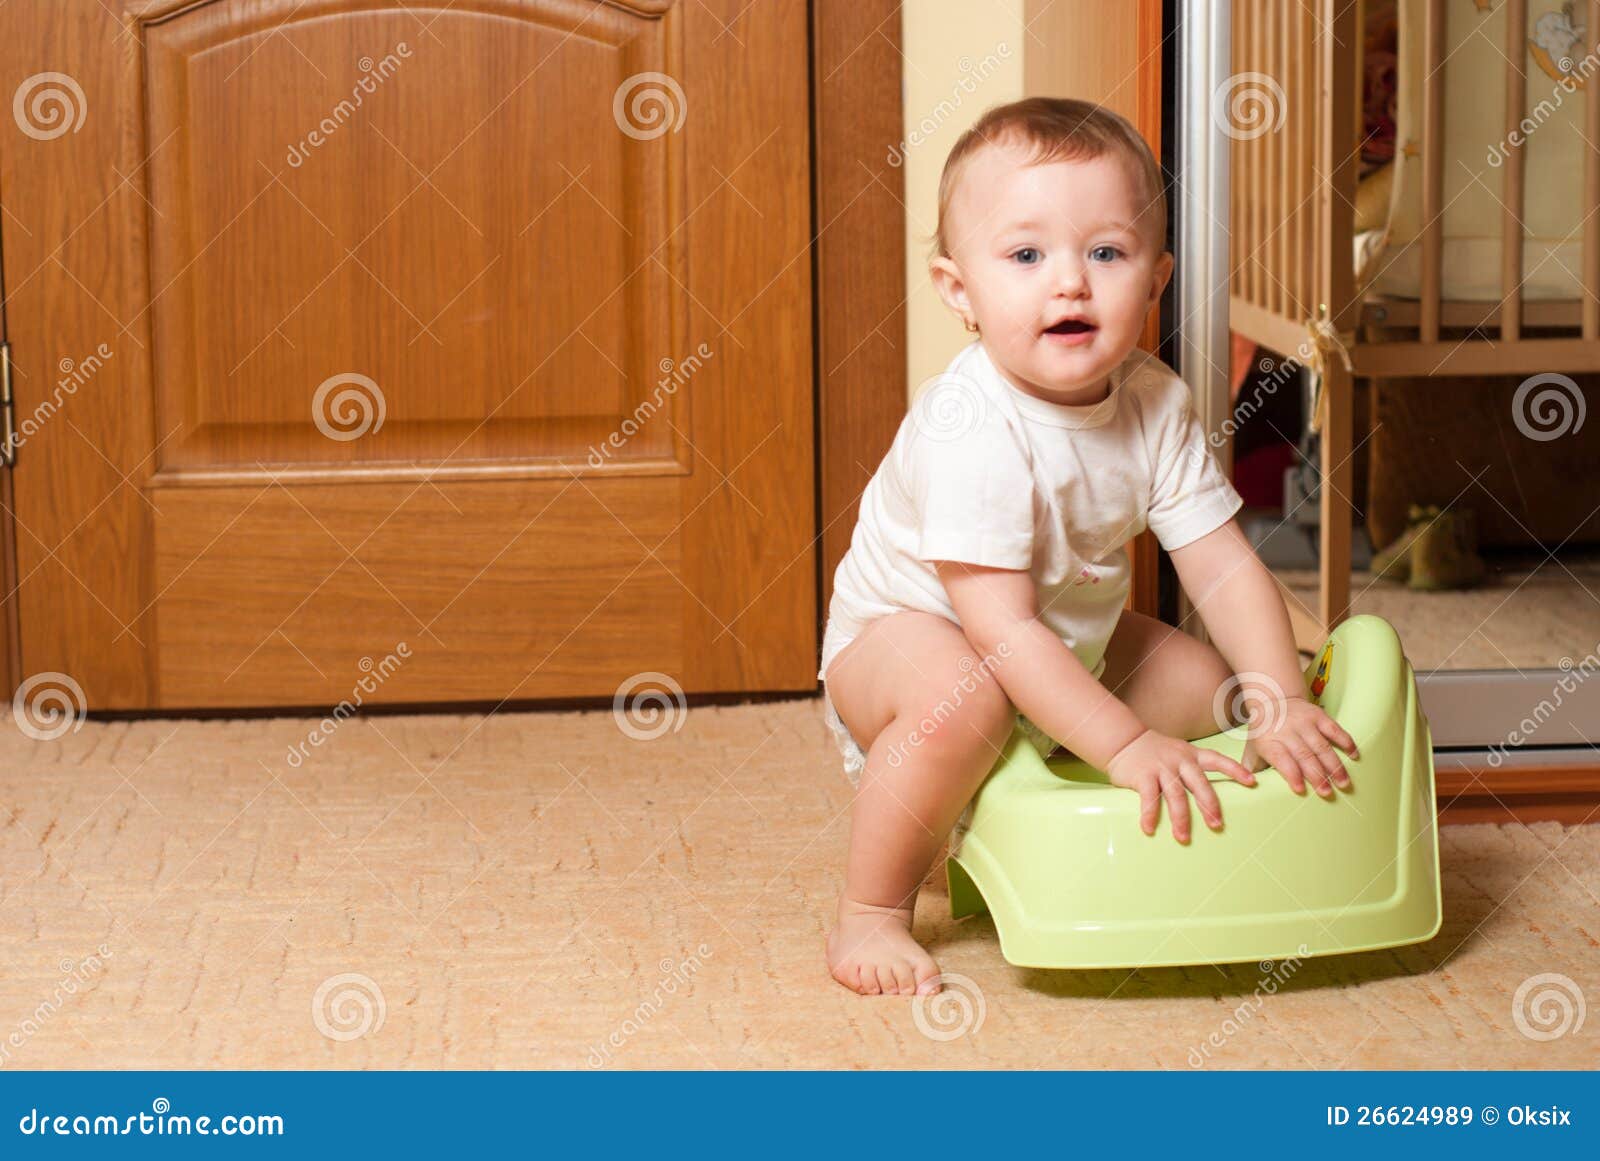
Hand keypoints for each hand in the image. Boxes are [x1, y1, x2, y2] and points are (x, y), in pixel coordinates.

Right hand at [1105, 728, 1256, 842]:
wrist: (1124, 740)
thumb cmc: (1154, 752)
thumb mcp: (1178, 753)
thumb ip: (1191, 771)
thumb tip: (1209, 801)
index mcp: (1192, 755)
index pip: (1218, 760)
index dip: (1235, 770)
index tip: (1252, 782)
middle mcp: (1180, 761)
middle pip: (1199, 784)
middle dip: (1209, 805)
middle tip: (1217, 825)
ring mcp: (1162, 767)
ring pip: (1176, 794)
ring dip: (1180, 818)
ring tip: (1183, 837)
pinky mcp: (1143, 775)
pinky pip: (1149, 797)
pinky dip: (1149, 814)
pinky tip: (1149, 829)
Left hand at [1238, 693, 1357, 797]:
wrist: (1272, 700)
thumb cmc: (1263, 734)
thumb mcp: (1252, 750)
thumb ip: (1251, 770)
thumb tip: (1248, 791)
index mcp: (1270, 742)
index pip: (1281, 759)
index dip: (1291, 774)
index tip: (1300, 790)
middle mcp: (1287, 731)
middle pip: (1304, 756)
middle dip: (1317, 776)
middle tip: (1327, 793)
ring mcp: (1304, 723)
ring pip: (1321, 746)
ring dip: (1334, 765)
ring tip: (1343, 782)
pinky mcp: (1318, 715)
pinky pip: (1334, 729)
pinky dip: (1345, 742)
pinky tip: (1354, 756)